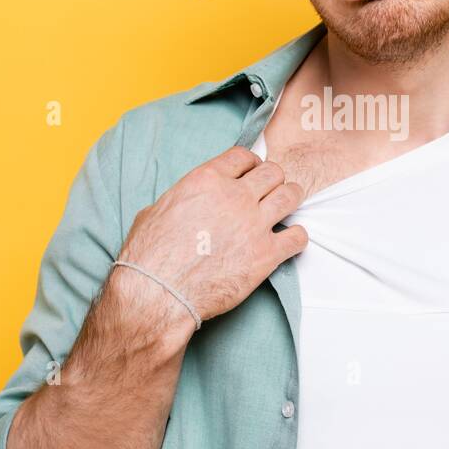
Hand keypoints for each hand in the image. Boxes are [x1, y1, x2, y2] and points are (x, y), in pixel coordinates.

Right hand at [113, 145, 307, 331]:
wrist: (159, 292)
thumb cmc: (150, 256)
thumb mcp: (156, 211)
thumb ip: (180, 199)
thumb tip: (183, 204)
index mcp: (207, 180)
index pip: (243, 156)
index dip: (250, 164)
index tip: (251, 173)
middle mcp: (236, 196)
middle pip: (273, 172)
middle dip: (273, 179)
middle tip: (269, 192)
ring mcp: (254, 224)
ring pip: (291, 195)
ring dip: (291, 199)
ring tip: (286, 208)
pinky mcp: (266, 255)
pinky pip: (298, 237)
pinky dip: (297, 237)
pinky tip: (288, 241)